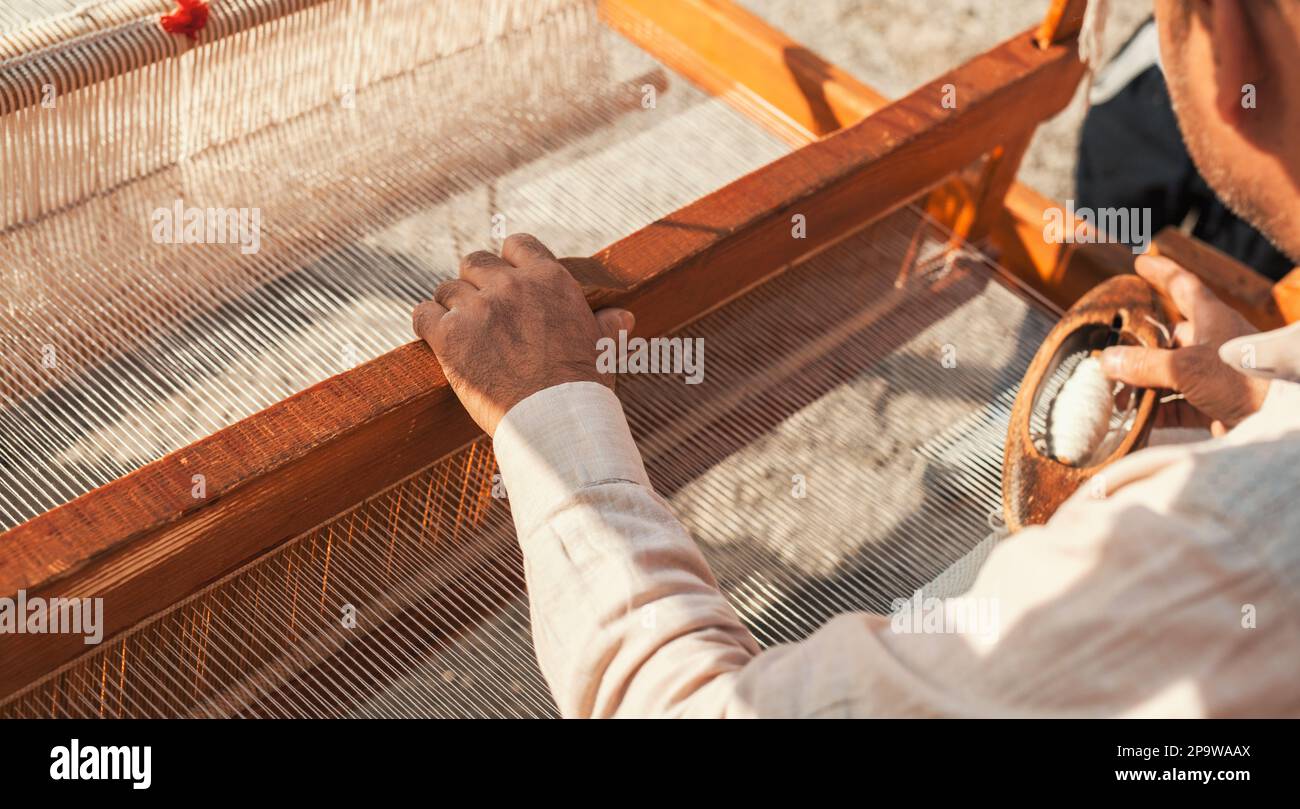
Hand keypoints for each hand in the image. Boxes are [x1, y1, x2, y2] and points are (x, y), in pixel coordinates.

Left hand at [412, 233, 633, 436]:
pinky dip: (426, 323)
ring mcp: (477, 309)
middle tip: (478, 307)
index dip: (507, 261)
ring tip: (459, 329)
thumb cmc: (582, 386)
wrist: (555, 416)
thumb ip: (607, 326)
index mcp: (549, 280)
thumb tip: (624, 317)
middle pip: (475, 262)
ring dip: (451, 306)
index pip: (517, 245)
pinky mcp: (450, 336)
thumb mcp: (601, 348)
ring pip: (447, 289)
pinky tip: (433, 335)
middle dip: (474, 281)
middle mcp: (511, 286)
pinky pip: (423, 315)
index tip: (504, 278)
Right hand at [1100, 254, 1269, 434]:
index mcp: (1212, 319)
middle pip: (1169, 337)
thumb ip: (1144, 364)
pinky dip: (1156, 410)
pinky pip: (1176, 405)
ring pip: (1169, 373)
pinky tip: (1135, 416)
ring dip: (1142, 383)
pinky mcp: (1213, 403)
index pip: (1183, 286)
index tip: (1141, 262)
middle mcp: (1212, 343)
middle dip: (1139, 346)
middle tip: (1110, 349)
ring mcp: (1213, 374)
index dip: (1161, 273)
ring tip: (1115, 391)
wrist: (1277, 416)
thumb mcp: (1187, 366)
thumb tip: (1106, 359)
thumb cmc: (1241, 379)